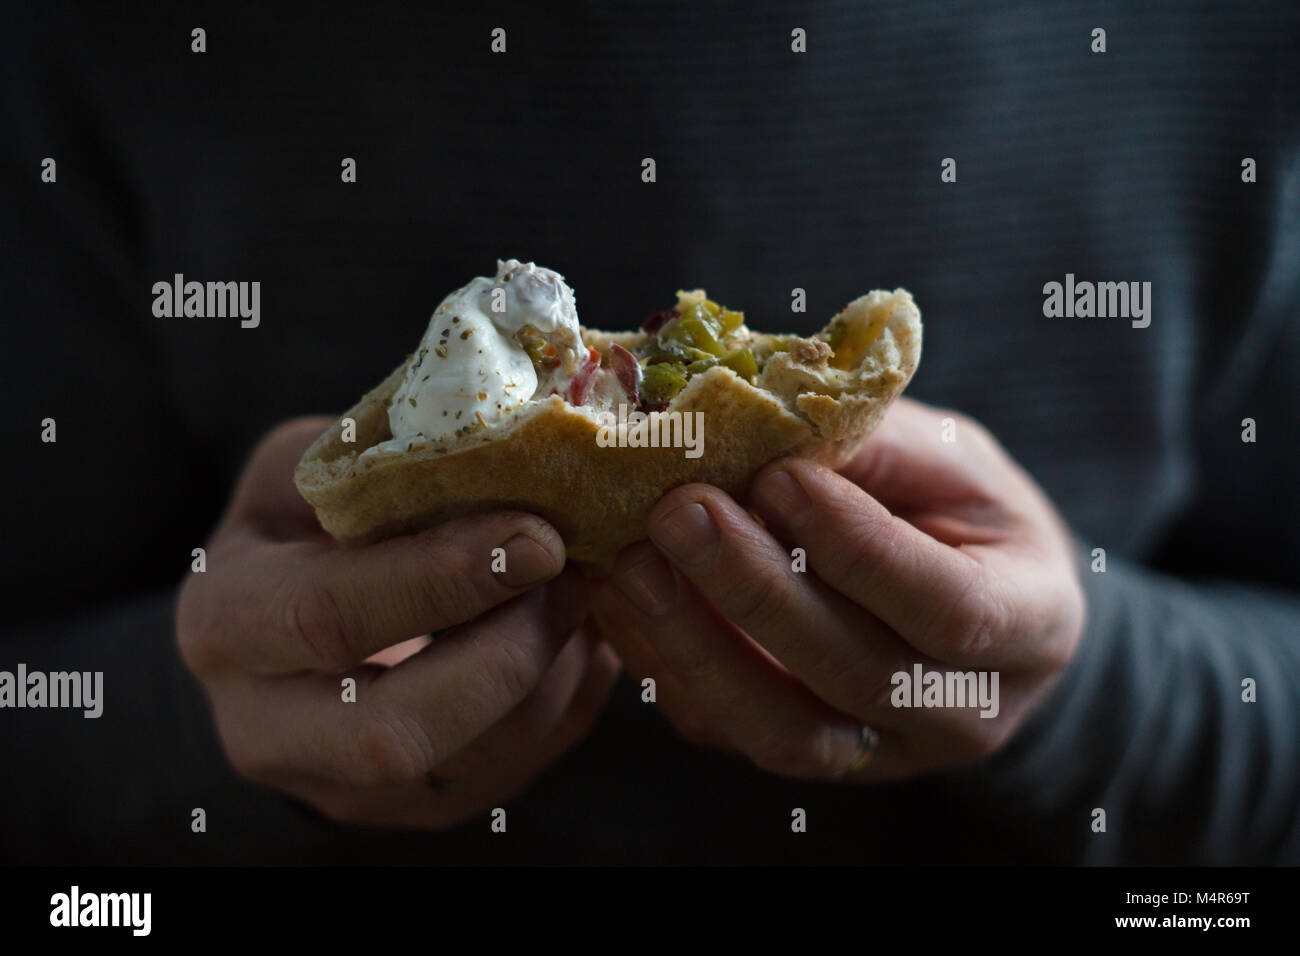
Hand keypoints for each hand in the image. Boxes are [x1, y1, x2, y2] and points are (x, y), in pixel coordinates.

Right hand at [177, 418, 618, 826]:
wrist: (279, 619)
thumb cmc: (301, 524)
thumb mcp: (311, 465)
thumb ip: (379, 463)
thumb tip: (500, 457)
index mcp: (226, 621)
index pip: (327, 618)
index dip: (441, 579)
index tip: (536, 537)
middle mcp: (265, 727)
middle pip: (393, 734)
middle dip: (507, 654)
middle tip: (573, 576)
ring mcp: (340, 786)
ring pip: (473, 761)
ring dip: (552, 673)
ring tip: (583, 590)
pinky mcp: (411, 807)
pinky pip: (514, 769)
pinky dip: (565, 699)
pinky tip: (575, 634)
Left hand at [589, 398, 1083, 780]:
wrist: (978, 607)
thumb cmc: (968, 515)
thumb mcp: (955, 462)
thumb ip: (877, 446)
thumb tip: (764, 412)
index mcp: (1029, 626)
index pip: (948, 606)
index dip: (858, 547)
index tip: (780, 475)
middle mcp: (961, 711)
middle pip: (853, 670)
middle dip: (755, 589)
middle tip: (678, 510)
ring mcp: (880, 751)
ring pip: (780, 728)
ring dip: (695, 642)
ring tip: (630, 562)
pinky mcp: (805, 757)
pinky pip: (727, 732)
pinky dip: (665, 667)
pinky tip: (620, 602)